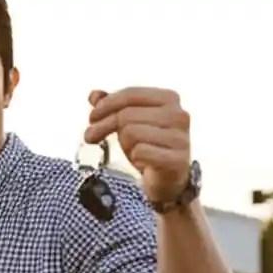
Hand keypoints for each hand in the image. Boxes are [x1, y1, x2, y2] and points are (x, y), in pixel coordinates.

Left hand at [85, 87, 190, 203]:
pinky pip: (140, 152)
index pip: (130, 94)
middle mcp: (178, 115)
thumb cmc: (147, 144)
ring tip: (130, 150)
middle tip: (93, 137)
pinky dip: (134, 157)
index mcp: (168, 98)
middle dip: (103, 127)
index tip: (91, 119)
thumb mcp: (128, 121)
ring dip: (123, 144)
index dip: (105, 105)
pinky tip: (140, 161)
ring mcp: (180, 137)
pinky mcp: (177, 159)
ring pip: (131, 133)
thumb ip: (112, 106)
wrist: (167, 178)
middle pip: (126, 115)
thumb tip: (93, 95)